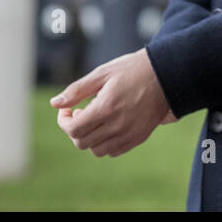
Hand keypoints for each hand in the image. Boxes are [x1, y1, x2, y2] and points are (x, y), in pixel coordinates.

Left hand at [51, 47, 177, 157]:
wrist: (166, 75)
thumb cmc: (132, 70)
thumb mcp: (102, 73)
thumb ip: (76, 90)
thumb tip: (55, 103)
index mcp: (106, 107)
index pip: (73, 129)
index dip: (63, 121)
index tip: (68, 109)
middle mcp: (117, 125)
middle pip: (81, 142)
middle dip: (74, 128)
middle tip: (81, 112)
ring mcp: (129, 134)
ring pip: (96, 150)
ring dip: (89, 137)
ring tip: (95, 119)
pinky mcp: (138, 138)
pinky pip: (112, 151)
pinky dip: (104, 143)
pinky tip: (108, 126)